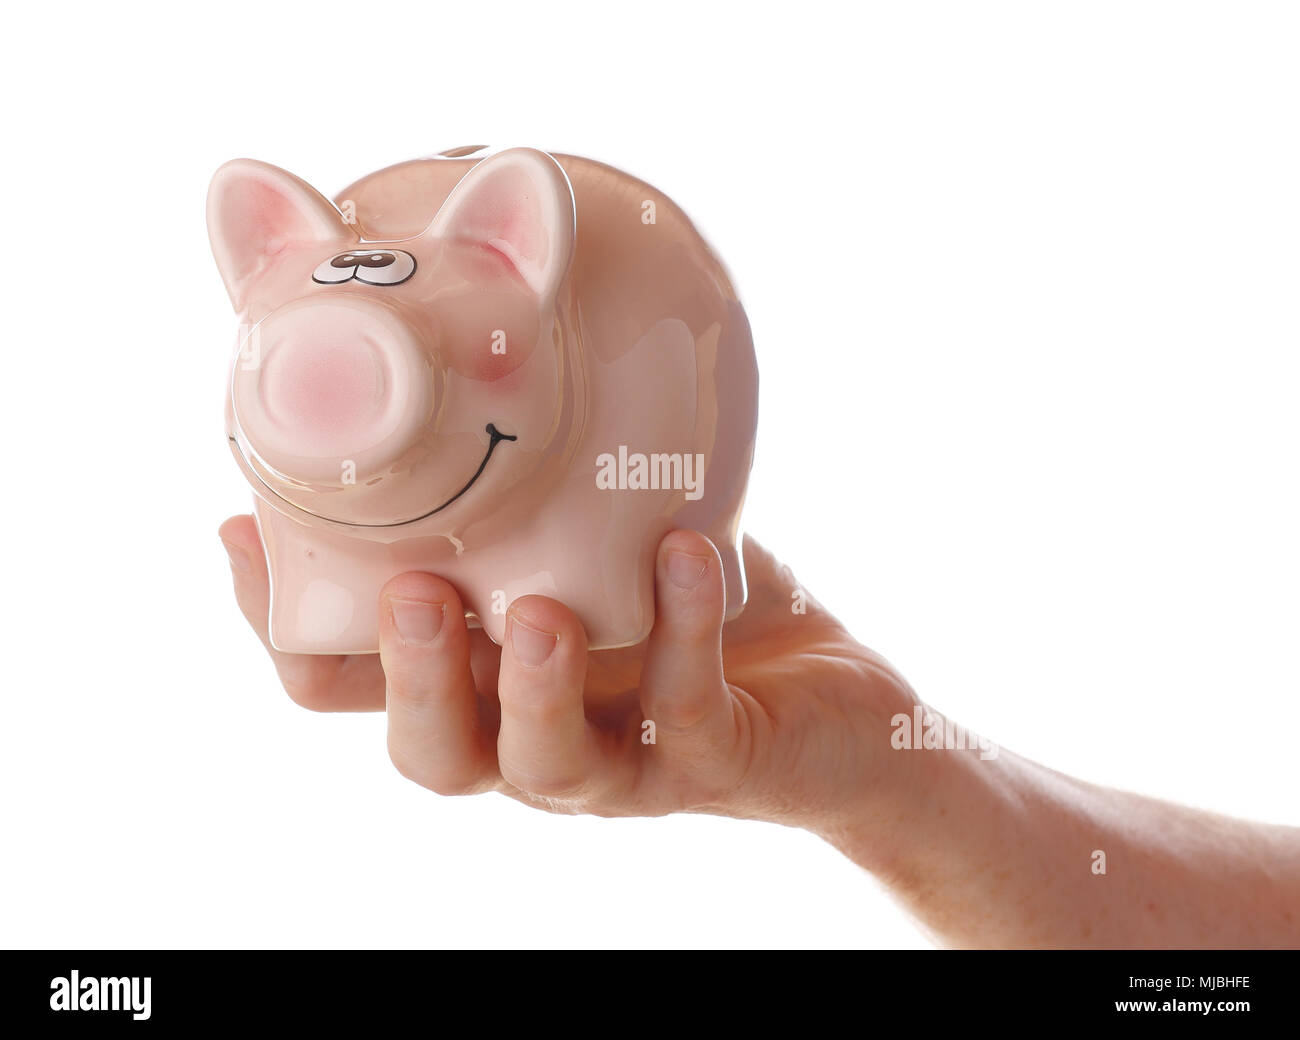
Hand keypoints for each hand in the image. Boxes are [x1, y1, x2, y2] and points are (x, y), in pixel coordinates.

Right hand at [218, 517, 918, 827]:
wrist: (819, 683)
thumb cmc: (681, 594)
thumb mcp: (591, 522)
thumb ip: (524, 465)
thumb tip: (473, 316)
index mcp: (474, 681)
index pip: (344, 680)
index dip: (278, 623)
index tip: (243, 526)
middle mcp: (524, 734)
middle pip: (429, 753)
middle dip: (407, 679)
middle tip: (412, 594)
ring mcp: (616, 762)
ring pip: (542, 763)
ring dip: (530, 689)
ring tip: (537, 611)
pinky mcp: (708, 761)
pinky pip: (687, 708)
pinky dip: (685, 628)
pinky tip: (684, 549)